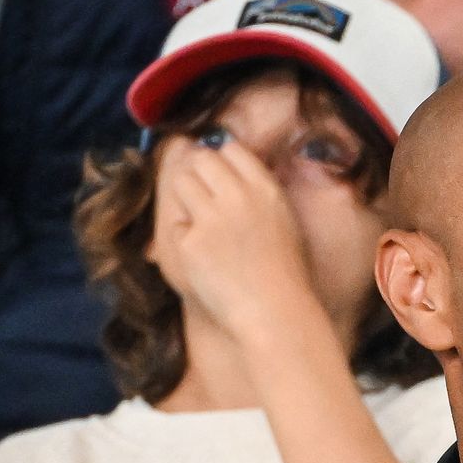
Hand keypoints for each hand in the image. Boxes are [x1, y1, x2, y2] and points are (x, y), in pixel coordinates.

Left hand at [150, 135, 315, 336]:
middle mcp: (240, 196)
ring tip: (203, 227)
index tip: (222, 181)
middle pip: (202, 159)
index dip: (222, 163)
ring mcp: (213, 218)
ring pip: (181, 182)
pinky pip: (175, 225)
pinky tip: (205, 259)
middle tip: (206, 202)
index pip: (231, 149)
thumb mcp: (286, 222)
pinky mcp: (191, 242)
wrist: (275, 313)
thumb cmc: (286, 275)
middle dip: (199, 176)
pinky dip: (184, 239)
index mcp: (267, 189)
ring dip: (186, 200)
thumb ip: (261, 195)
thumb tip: (233, 175)